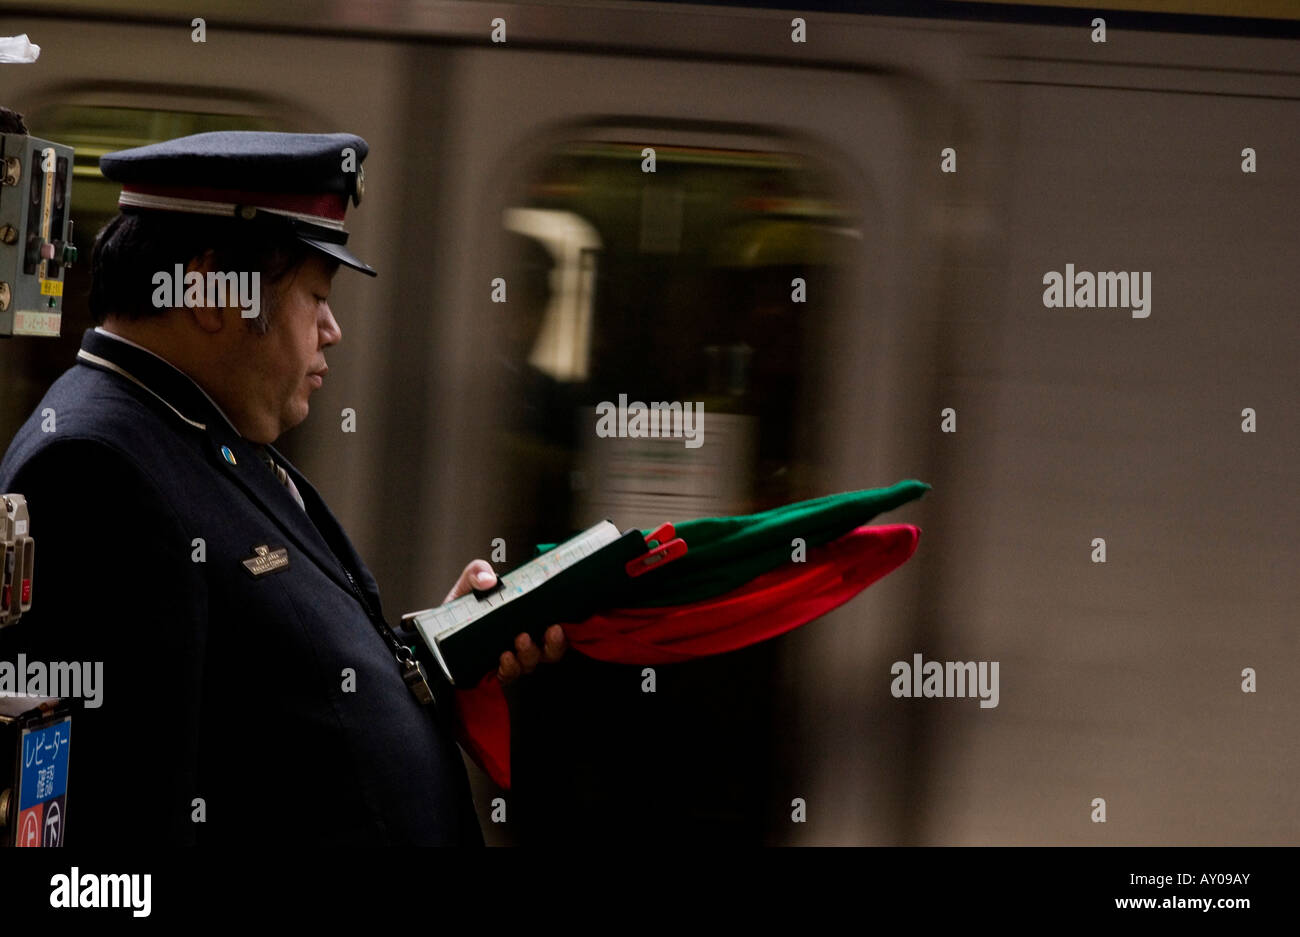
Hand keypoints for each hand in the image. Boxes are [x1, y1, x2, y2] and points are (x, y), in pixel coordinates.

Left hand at [444, 559, 567, 684]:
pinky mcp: (494, 672)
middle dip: (555, 643)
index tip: (563, 620)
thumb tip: (490, 579)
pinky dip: (510, 666)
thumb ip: (478, 572)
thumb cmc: (460, 610)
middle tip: (551, 629)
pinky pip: (509, 674)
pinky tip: (505, 656)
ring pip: (532, 662)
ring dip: (530, 652)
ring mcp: (512, 658)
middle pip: (552, 650)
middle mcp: (524, 641)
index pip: (554, 627)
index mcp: (526, 620)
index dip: (564, 628)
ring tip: (521, 639)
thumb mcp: (468, 584)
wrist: (434, 633)